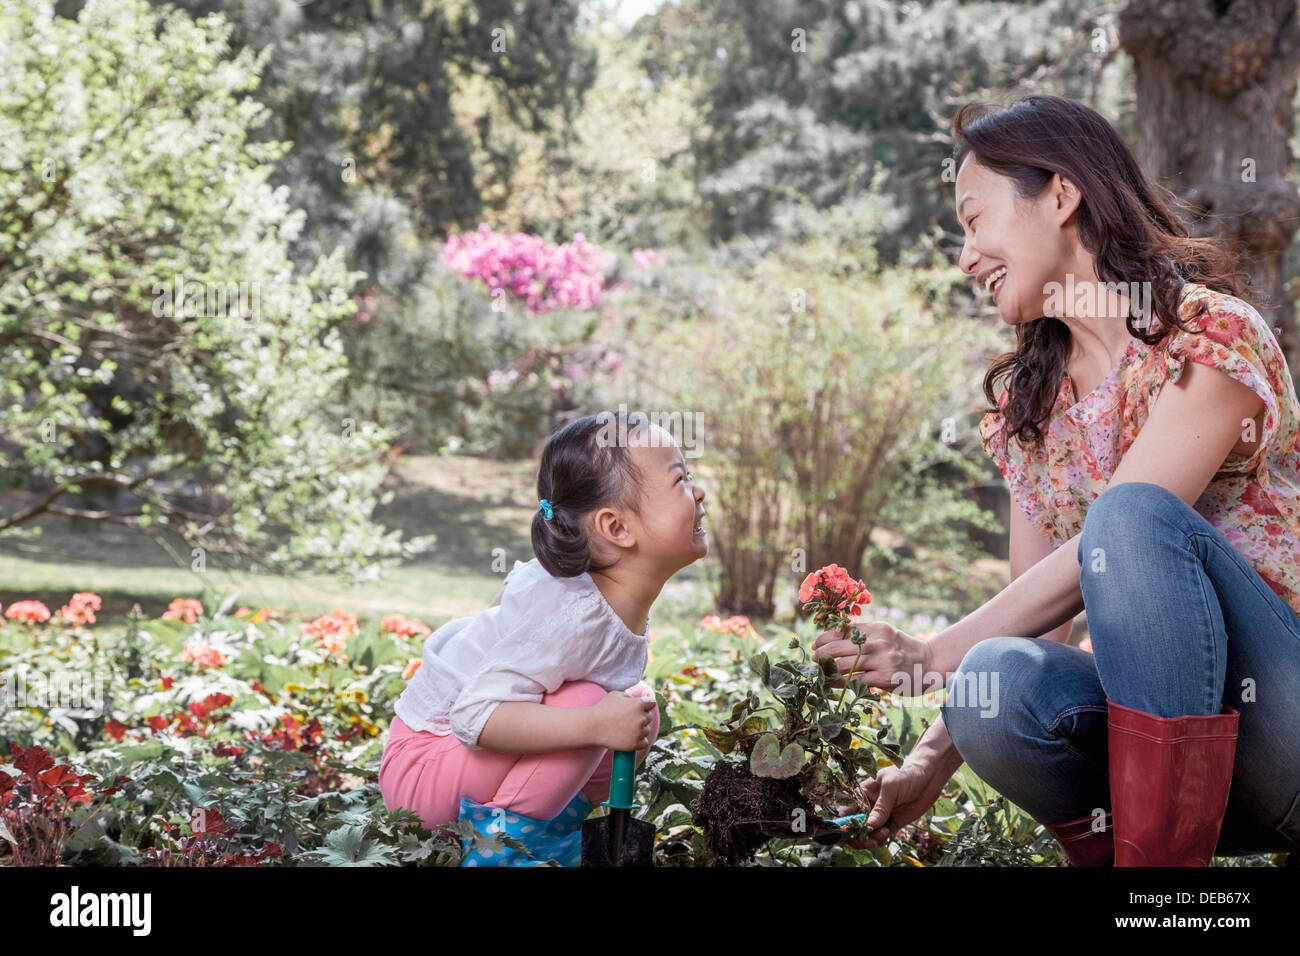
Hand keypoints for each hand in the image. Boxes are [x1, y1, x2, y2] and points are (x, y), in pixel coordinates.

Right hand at [590, 690, 656, 751]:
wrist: (592, 726)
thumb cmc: (603, 708)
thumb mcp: (616, 694)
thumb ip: (631, 696)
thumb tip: (642, 698)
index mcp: (638, 704)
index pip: (652, 703)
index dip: (646, 704)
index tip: (639, 707)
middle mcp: (641, 718)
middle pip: (649, 717)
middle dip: (641, 717)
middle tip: (629, 719)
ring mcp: (638, 732)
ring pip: (647, 730)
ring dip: (640, 729)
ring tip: (627, 728)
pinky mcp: (634, 744)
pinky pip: (644, 743)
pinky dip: (639, 741)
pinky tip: (631, 737)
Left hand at [811, 619, 934, 695]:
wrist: (929, 663)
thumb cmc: (902, 649)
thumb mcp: (885, 634)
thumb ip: (863, 634)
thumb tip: (831, 637)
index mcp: (876, 628)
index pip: (842, 630)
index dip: (824, 637)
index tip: (815, 644)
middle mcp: (878, 641)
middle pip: (839, 646)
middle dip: (821, 653)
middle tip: (813, 658)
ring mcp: (881, 660)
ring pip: (844, 665)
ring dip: (827, 669)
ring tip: (819, 671)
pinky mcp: (884, 678)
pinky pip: (854, 681)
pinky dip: (838, 682)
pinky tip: (830, 683)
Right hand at [846, 758, 949, 850]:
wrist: (928, 779)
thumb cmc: (906, 776)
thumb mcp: (891, 787)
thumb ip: (880, 807)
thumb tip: (869, 826)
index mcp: (862, 794)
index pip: (846, 809)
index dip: (843, 822)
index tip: (849, 831)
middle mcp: (868, 806)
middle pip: (854, 825)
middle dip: (857, 835)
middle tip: (867, 839)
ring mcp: (879, 817)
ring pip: (866, 834)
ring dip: (868, 839)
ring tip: (880, 836)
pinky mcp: (890, 824)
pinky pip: (879, 837)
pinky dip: (878, 840)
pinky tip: (884, 835)